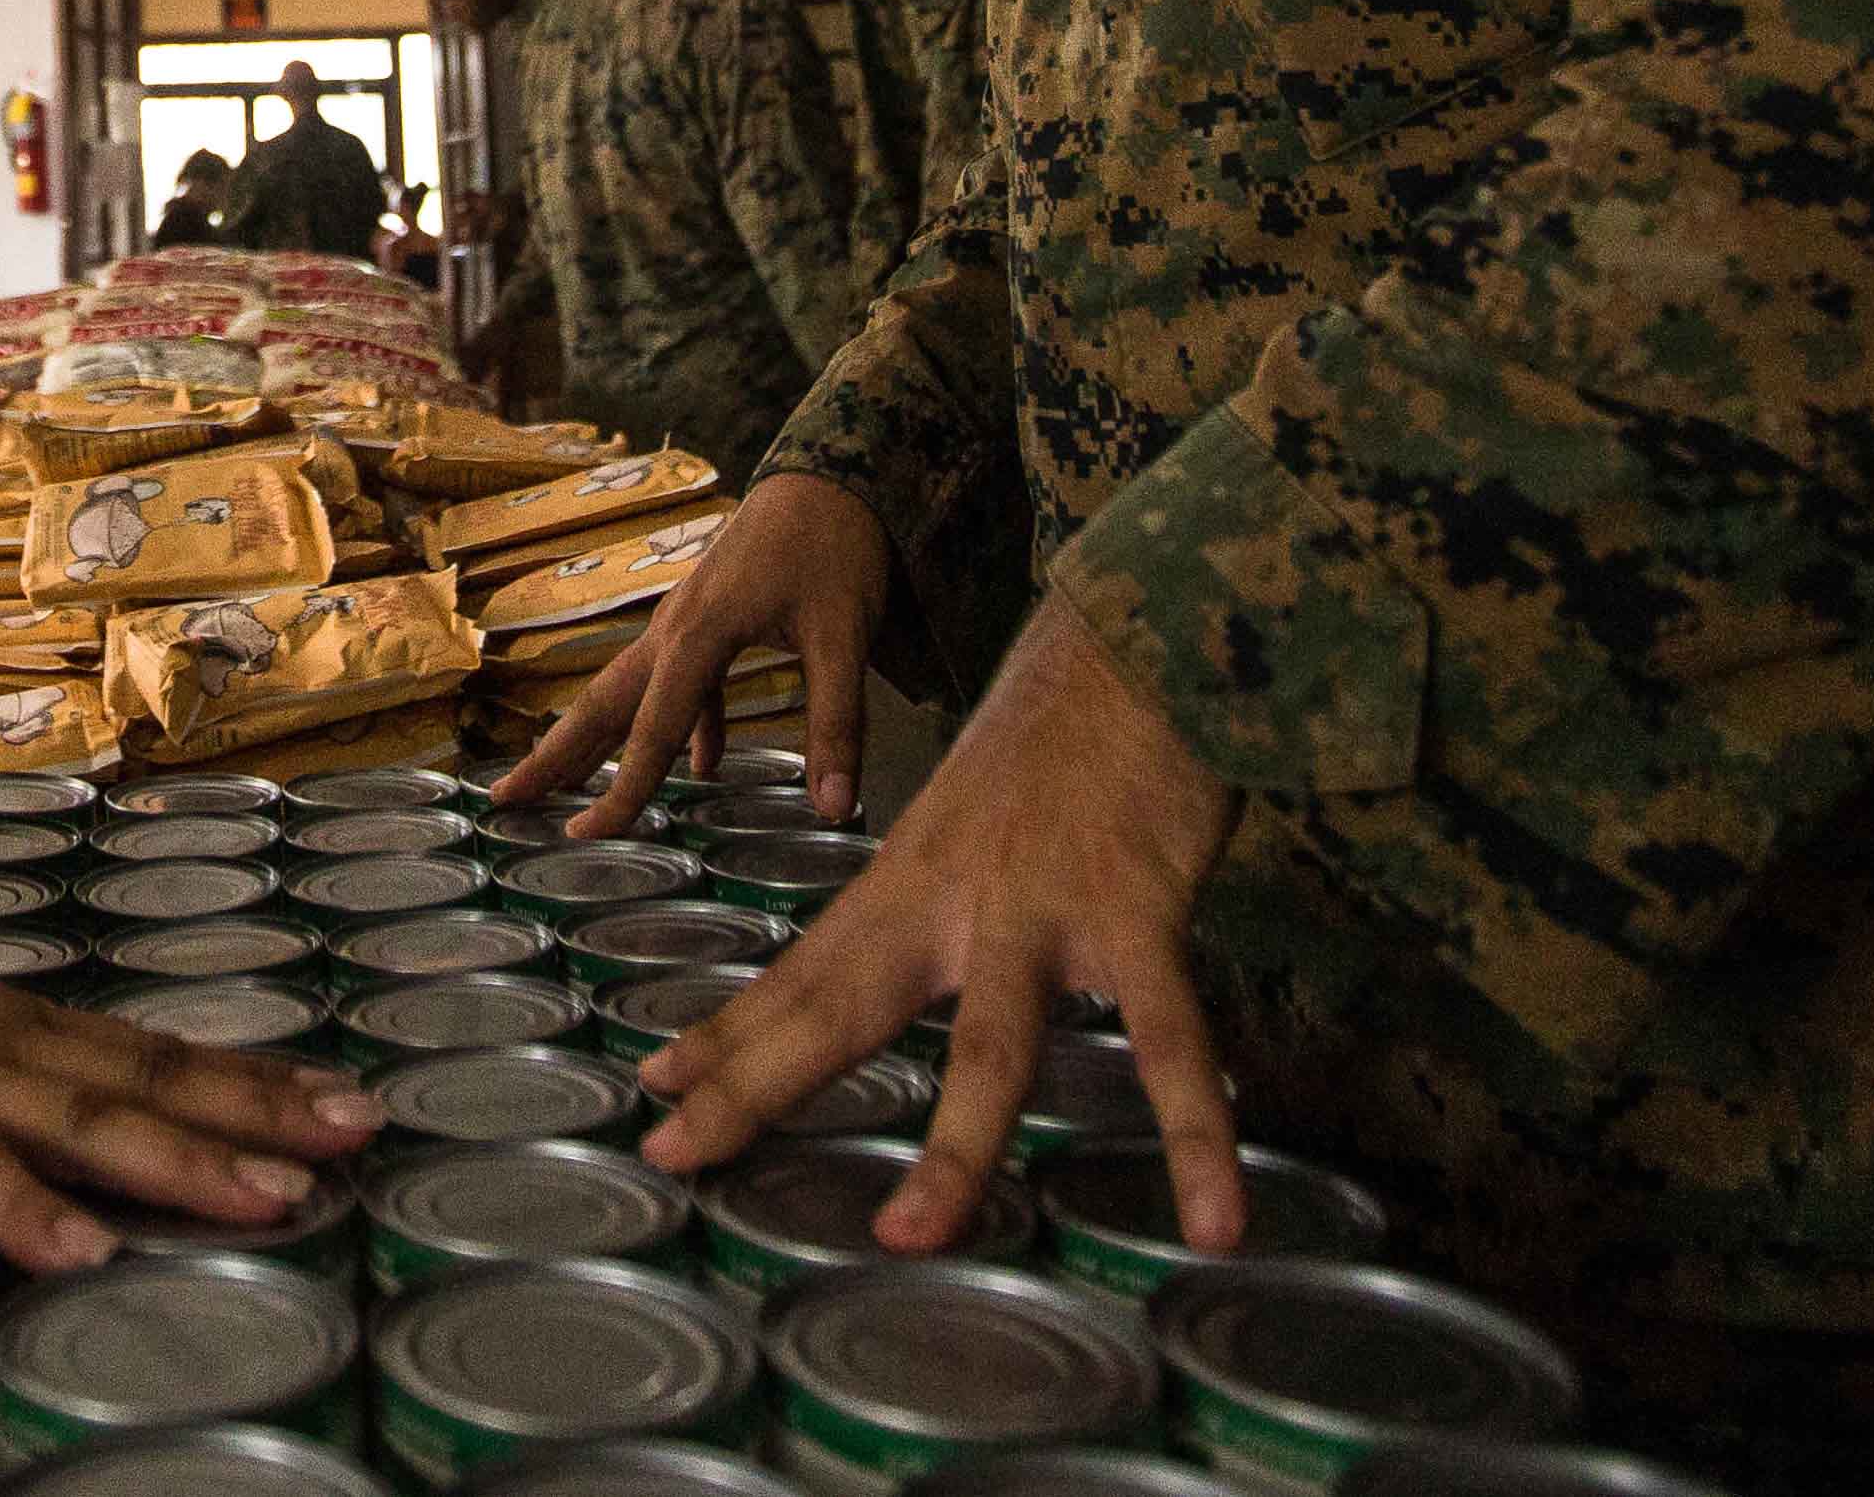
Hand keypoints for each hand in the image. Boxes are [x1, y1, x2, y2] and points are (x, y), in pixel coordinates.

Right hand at [0, 922, 383, 1271]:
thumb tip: (64, 1091)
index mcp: (4, 1020)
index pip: (147, 1050)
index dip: (246, 1077)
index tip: (337, 1098)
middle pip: (145, 1080)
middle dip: (257, 1111)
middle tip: (355, 1136)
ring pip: (83, 1121)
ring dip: (182, 1161)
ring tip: (271, 1198)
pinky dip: (28, 1210)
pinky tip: (84, 1251)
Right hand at [500, 470, 887, 832]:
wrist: (831, 474)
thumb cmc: (835, 545)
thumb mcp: (844, 635)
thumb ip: (837, 723)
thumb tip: (836, 805)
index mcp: (697, 633)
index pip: (651, 731)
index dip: (620, 791)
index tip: (583, 837)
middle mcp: (674, 627)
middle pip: (601, 703)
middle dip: (552, 756)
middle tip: (502, 800)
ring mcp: (684, 620)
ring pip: (626, 691)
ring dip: (592, 740)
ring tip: (560, 785)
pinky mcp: (708, 617)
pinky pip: (675, 682)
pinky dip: (674, 726)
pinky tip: (700, 765)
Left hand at [632, 591, 1244, 1258]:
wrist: (1142, 636)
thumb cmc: (1061, 737)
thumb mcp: (968, 816)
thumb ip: (939, 892)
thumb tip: (923, 951)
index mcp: (909, 881)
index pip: (801, 974)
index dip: (728, 1036)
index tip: (658, 1090)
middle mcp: (955, 900)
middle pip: (842, 1007)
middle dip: (756, 1086)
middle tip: (678, 1152)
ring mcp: (1043, 907)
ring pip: (991, 1044)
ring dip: (954, 1147)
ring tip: (909, 1237)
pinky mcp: (1138, 909)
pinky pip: (1173, 1037)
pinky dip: (1198, 1133)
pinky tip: (1215, 1217)